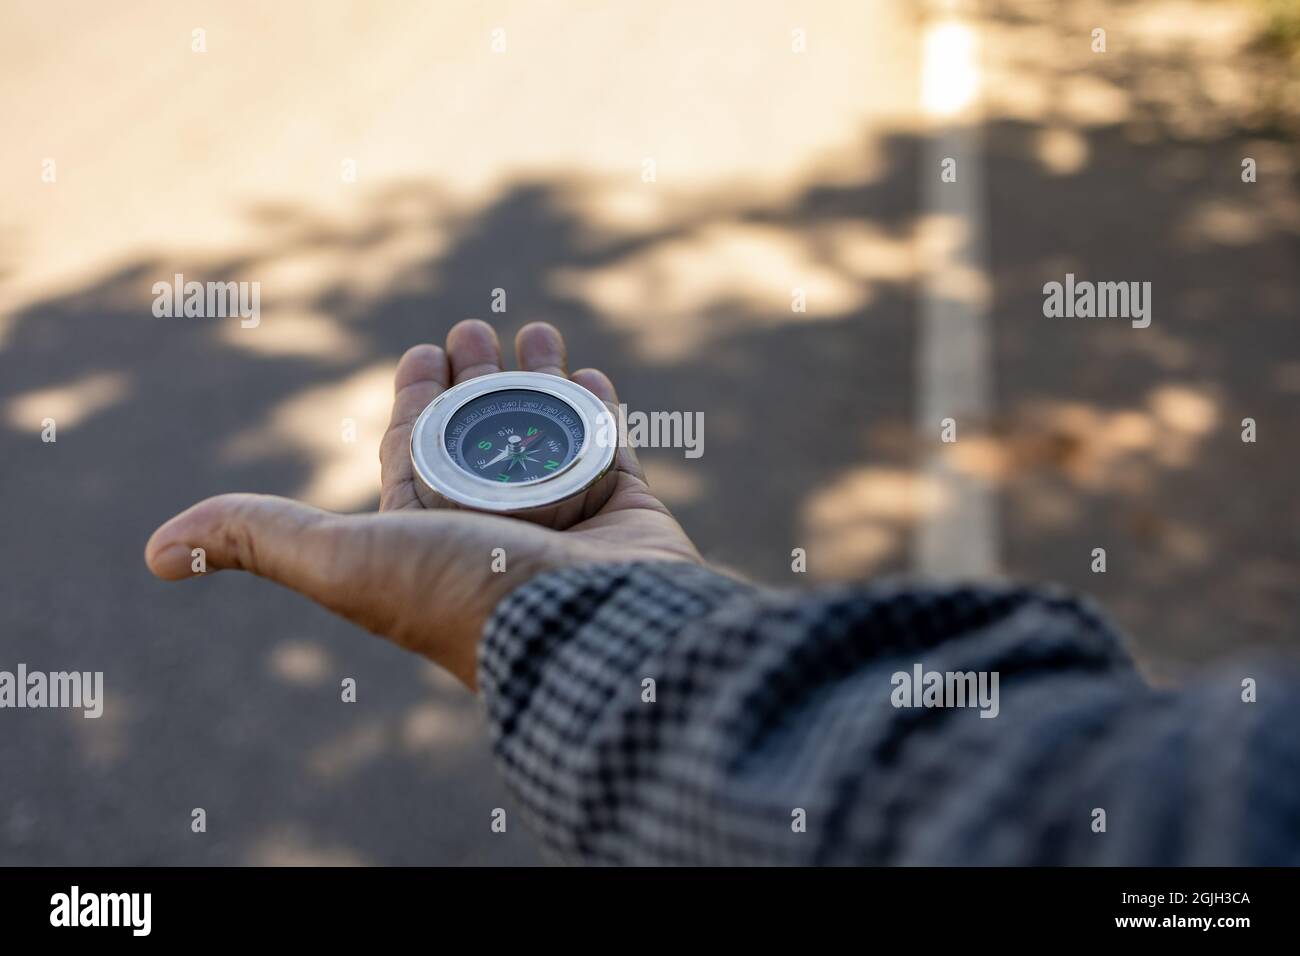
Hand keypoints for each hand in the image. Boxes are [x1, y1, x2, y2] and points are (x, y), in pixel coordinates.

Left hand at [144, 321, 700, 687]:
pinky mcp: (623, 510)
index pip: (413, 449)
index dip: (414, 399)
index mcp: (431, 531)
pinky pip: (606, 444)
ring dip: (535, 377)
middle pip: (480, 430)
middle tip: (474, 327)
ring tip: (537, 332)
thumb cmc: (466, 593)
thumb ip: (261, 538)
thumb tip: (154, 551)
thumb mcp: (344, 561)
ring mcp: (562, 517)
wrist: (590, 629)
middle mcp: (494, 522)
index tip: (423, 352)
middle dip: (475, 376)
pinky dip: (596, 408)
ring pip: (543, 428)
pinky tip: (587, 375)